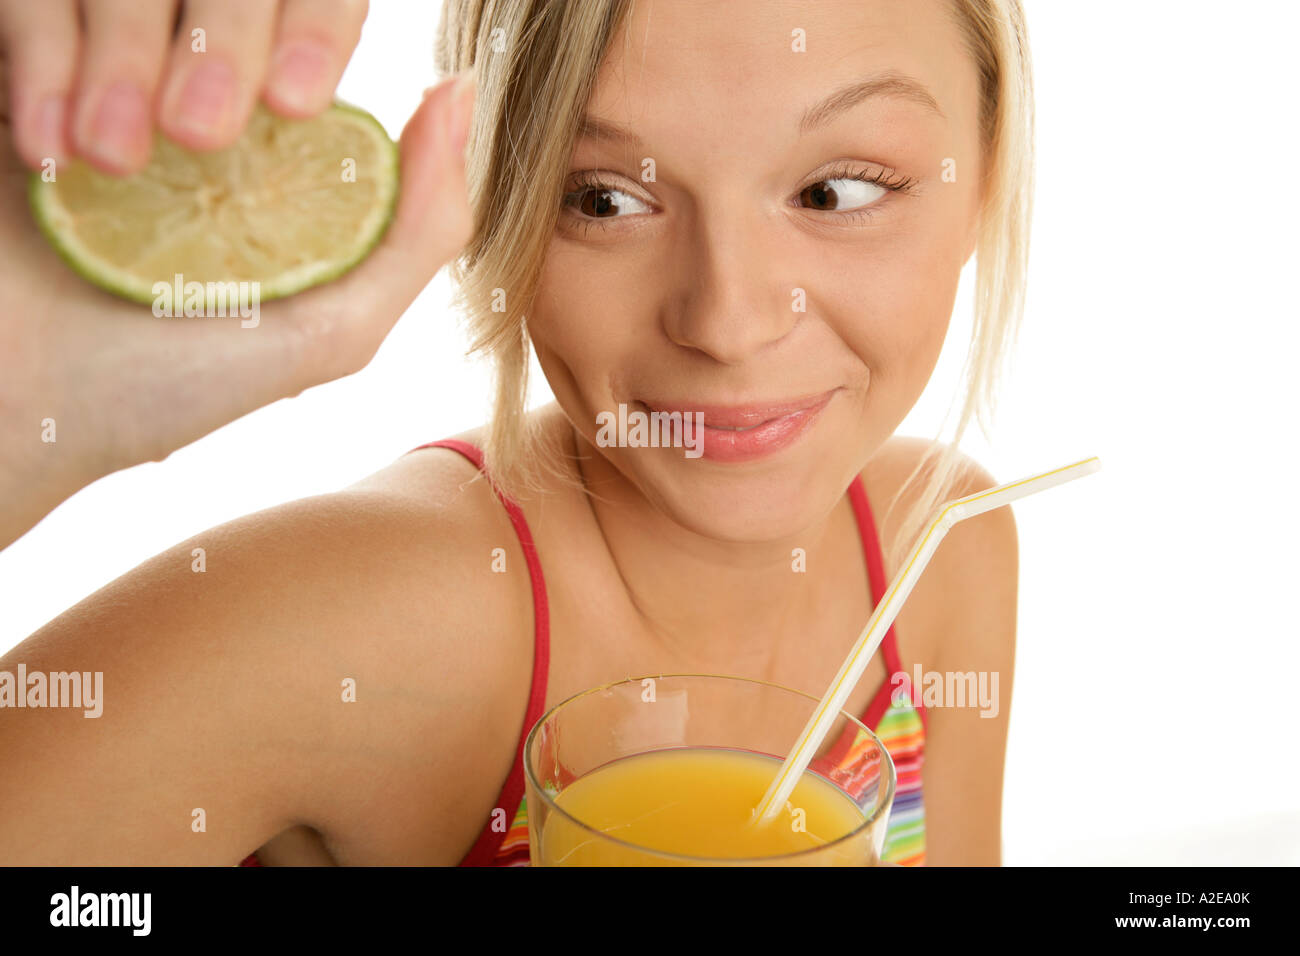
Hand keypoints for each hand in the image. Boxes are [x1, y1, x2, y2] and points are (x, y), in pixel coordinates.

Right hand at [0, 1, 475, 549]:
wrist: (14, 412)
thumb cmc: (172, 385)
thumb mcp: (330, 327)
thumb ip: (419, 227)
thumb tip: (460, 94)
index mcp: (265, 128)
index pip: (300, 9)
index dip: (306, 26)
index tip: (292, 101)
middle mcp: (176, 83)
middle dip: (217, 44)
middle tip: (194, 139)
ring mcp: (88, 71)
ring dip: (117, 56)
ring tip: (104, 165)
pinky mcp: (11, 72)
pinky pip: (26, 5)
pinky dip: (38, 60)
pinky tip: (40, 156)